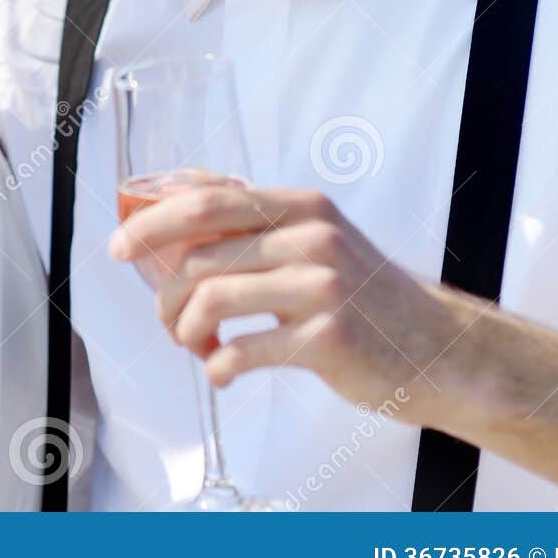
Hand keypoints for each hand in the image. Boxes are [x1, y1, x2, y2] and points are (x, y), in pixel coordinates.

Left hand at [109, 182, 466, 420]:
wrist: (439, 348)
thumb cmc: (365, 294)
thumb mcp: (315, 235)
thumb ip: (252, 214)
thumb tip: (176, 185)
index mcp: (301, 206)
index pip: (205, 200)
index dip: (150, 222)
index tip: (119, 248)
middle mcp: (312, 236)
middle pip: (199, 254)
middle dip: (162, 291)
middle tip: (162, 318)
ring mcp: (322, 286)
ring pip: (212, 299)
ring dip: (186, 330)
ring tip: (195, 346)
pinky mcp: (328, 337)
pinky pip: (243, 350)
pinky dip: (218, 366)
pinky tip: (222, 371)